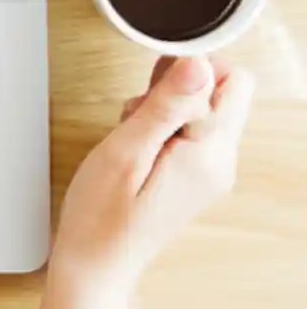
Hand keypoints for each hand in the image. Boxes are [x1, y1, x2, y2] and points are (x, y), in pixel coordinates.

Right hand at [42, 56, 254, 308]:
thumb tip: (196, 65)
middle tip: (139, 113)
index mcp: (208, 156)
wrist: (94, 259)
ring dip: (166, 107)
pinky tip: (136, 143)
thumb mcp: (126, 151)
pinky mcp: (194, 175)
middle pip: (221, 93)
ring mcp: (209, 171)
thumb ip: (165, 106)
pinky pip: (190, 130)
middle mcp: (219, 163)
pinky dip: (162, 124)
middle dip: (177, 88)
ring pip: (203, 109)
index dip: (187, 71)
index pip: (229, 82)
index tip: (151, 87)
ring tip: (133, 132)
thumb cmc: (101, 215)